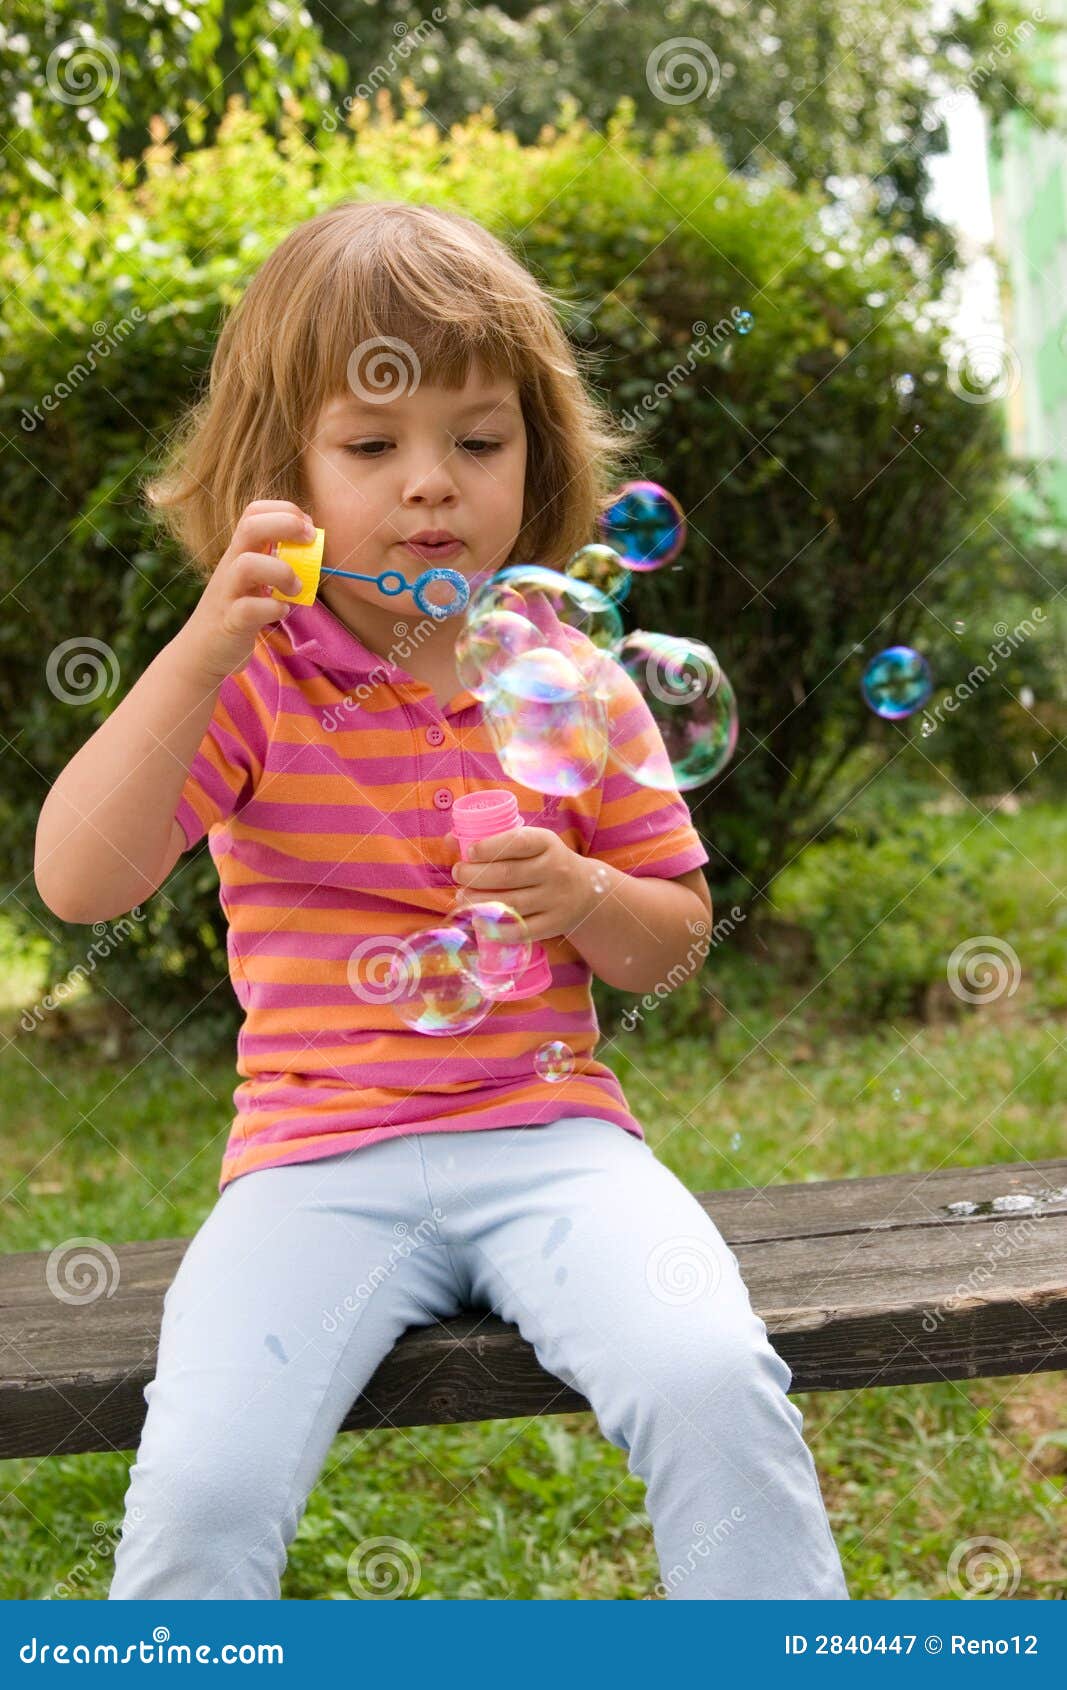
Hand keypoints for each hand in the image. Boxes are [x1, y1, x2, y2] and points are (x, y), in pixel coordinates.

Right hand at [174, 499, 314, 685]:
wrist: (201, 654)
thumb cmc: (236, 614)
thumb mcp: (255, 584)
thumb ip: (276, 565)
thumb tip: (313, 551)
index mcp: (239, 553)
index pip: (254, 512)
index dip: (285, 511)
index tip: (307, 529)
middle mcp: (230, 567)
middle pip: (250, 527)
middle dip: (286, 525)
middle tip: (309, 542)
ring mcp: (227, 593)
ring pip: (247, 565)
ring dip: (282, 572)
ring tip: (295, 589)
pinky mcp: (229, 622)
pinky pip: (247, 609)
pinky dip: (271, 608)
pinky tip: (281, 612)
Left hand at [446, 826, 605, 943]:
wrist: (586, 890)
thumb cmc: (545, 862)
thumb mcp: (530, 844)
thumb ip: (493, 840)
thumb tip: (451, 839)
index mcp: (547, 844)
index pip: (518, 842)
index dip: (489, 847)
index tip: (469, 852)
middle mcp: (554, 870)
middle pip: (508, 875)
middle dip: (475, 875)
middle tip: (458, 874)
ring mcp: (555, 900)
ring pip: (510, 903)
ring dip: (479, 901)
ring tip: (462, 897)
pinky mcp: (553, 924)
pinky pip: (521, 930)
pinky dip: (496, 929)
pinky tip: (479, 921)